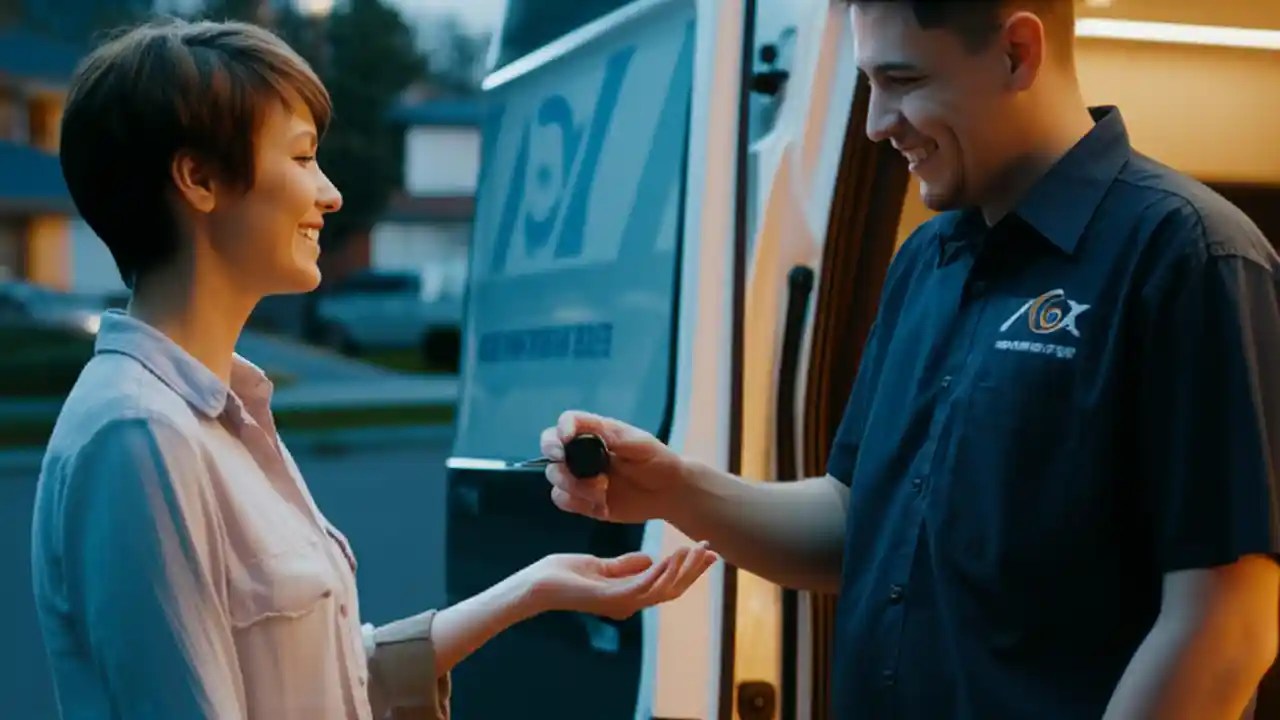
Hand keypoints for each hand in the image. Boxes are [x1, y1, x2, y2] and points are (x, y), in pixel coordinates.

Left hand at [523, 543, 717, 620]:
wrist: (537, 583)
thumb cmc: (563, 575)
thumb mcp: (600, 565)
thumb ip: (625, 565)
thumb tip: (651, 559)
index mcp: (629, 594)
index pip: (667, 583)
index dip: (689, 569)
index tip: (707, 551)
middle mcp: (629, 602)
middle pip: (672, 589)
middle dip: (694, 571)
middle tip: (712, 549)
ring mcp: (622, 603)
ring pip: (663, 589)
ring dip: (682, 569)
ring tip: (696, 549)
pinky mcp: (611, 599)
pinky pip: (644, 586)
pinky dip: (661, 572)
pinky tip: (672, 556)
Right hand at [539, 410, 686, 522]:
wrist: (668, 492)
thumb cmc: (656, 459)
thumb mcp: (638, 442)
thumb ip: (610, 434)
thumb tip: (578, 428)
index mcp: (594, 432)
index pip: (566, 422)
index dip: (561, 429)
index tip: (567, 439)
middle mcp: (581, 452)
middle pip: (550, 449)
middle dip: (557, 458)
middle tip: (573, 467)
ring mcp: (579, 476)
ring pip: (554, 477)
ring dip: (573, 485)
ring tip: (602, 490)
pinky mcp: (582, 500)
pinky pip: (563, 500)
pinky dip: (576, 502)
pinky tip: (599, 503)